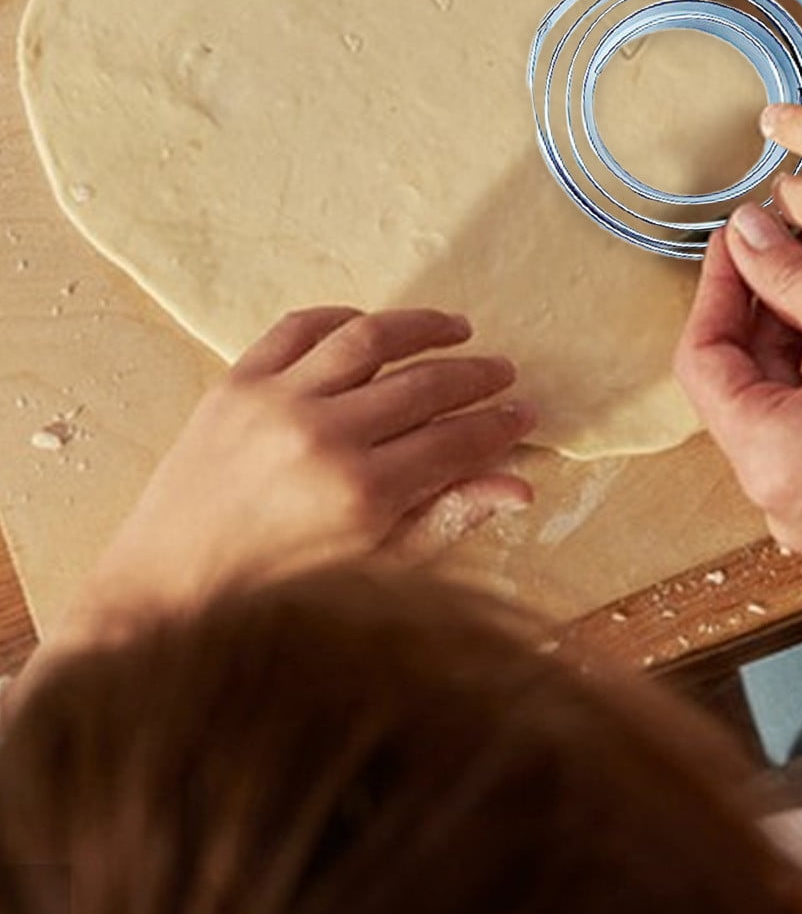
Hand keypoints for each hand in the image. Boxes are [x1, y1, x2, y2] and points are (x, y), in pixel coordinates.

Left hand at [59, 307, 535, 639]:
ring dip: (422, 326)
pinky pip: (298, 328)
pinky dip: (342, 318)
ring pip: (368, 338)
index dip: (500, 425)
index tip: (527, 413)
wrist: (161, 592)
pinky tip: (372, 327)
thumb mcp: (372, 569)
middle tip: (504, 372)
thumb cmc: (275, 595)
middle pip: (423, 384)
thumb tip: (520, 487)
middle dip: (475, 376)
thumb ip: (446, 518)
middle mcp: (322, 437)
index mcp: (361, 495)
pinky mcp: (233, 384)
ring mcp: (274, 403)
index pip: (455, 440)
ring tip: (458, 328)